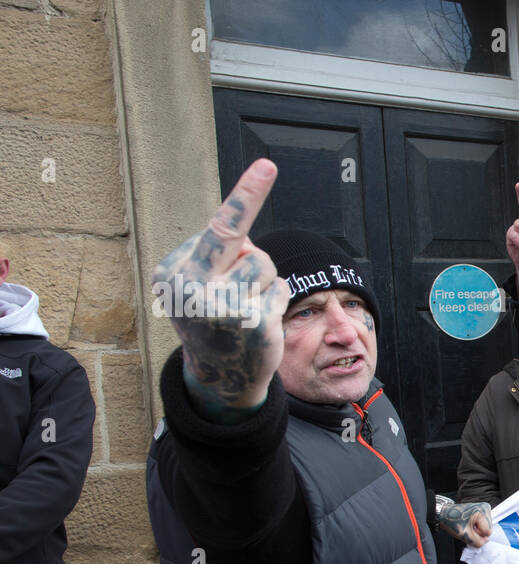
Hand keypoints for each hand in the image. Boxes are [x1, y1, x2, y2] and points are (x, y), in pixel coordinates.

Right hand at [152, 159, 289, 417]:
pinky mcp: (256, 325)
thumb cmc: (209, 317)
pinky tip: (257, 321)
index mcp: (173, 273)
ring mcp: (227, 308)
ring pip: (263, 263)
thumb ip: (213, 254)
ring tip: (244, 302)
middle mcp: (195, 289)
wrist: (220, 375)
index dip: (247, 195)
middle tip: (266, 167)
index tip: (268, 165)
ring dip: (261, 278)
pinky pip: (278, 289)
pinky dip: (273, 299)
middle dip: (249, 204)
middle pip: (241, 240)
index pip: (218, 227)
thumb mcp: (196, 282)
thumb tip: (242, 236)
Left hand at [439, 501, 493, 547]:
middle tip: (467, 529)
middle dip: (478, 532)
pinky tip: (469, 524)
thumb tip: (486, 541)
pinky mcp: (480, 511)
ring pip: (486, 527)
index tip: (469, 532)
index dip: (478, 535)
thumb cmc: (452, 521)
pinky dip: (476, 526)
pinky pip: (483, 523)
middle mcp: (484, 508)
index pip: (488, 531)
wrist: (444, 514)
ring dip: (477, 530)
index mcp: (482, 511)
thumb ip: (478, 542)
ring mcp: (483, 508)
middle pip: (488, 528)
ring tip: (467, 526)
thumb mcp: (464, 535)